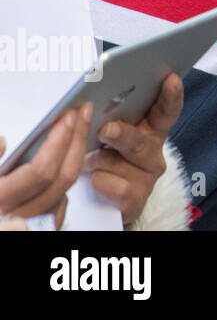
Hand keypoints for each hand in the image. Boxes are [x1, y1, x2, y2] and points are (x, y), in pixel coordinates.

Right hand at [0, 103, 92, 227]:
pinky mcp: (44, 227)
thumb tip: (2, 142)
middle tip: (83, 114)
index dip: (59, 141)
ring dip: (76, 155)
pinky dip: (66, 176)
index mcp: (1, 199)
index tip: (69, 117)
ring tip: (79, 129)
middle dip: (76, 140)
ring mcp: (36, 224)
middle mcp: (20, 215)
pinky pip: (62, 200)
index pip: (41, 170)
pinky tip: (68, 155)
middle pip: (63, 176)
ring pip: (67, 186)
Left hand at [84, 73, 182, 224]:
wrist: (106, 202)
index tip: (170, 78)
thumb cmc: (106, 159)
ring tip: (87, 160)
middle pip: (140, 141)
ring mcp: (147, 178)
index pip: (167, 111)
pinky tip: (94, 181)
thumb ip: (111, 117)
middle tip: (106, 129)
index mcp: (152, 130)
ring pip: (116, 163)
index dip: (171, 95)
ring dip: (96, 161)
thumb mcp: (111, 135)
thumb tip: (91, 103)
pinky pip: (110, 185)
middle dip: (123, 135)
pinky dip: (97, 181)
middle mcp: (154, 153)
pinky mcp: (136, 199)